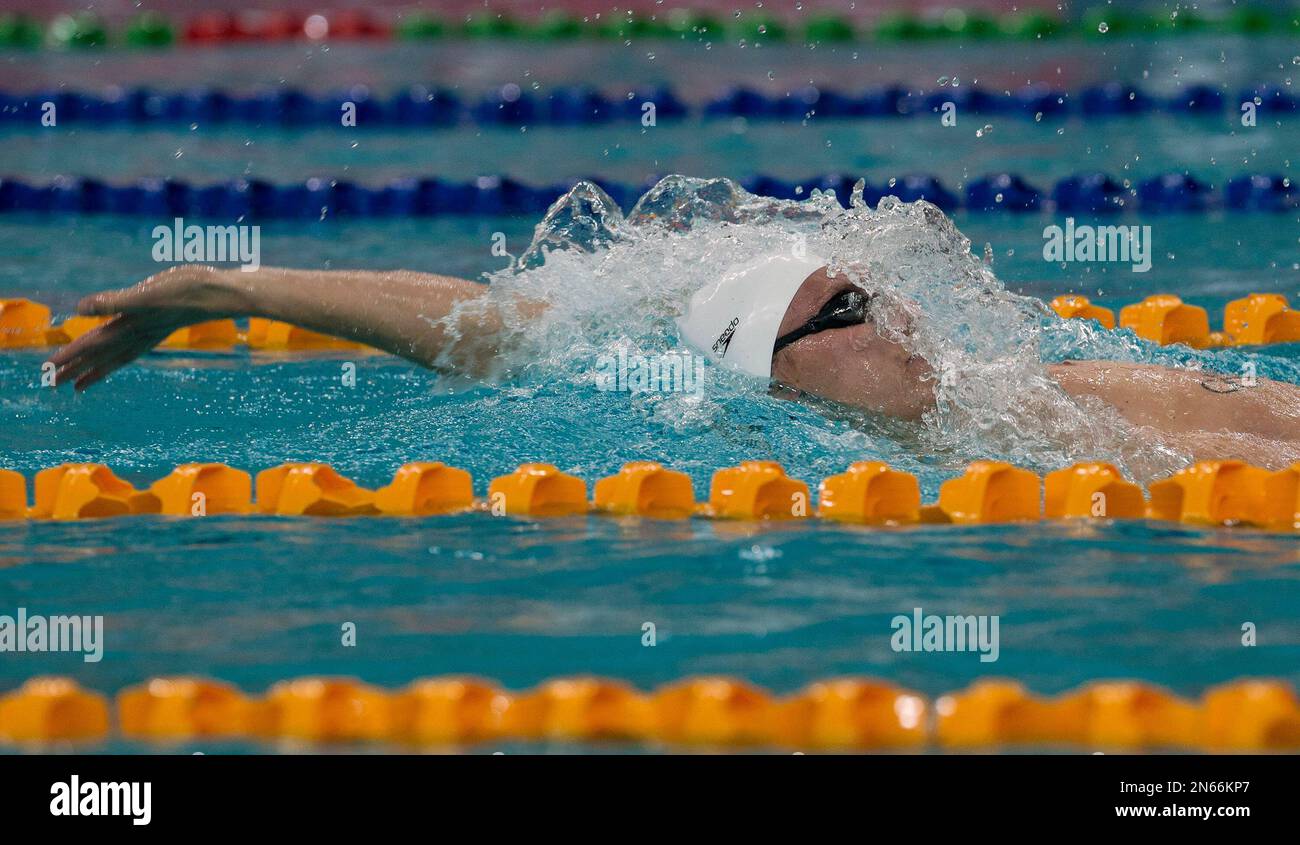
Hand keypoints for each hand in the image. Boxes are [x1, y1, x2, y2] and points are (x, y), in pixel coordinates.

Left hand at [48, 265, 235, 390]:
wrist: (223, 293)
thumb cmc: (188, 290)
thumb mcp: (147, 293)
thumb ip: (113, 302)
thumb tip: (80, 309)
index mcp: (131, 324)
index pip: (94, 344)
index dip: (70, 355)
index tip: (49, 370)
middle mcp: (139, 332)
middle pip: (102, 354)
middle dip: (76, 368)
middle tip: (52, 384)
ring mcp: (151, 330)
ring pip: (117, 355)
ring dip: (97, 369)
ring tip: (79, 384)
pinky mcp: (161, 325)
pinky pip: (133, 347)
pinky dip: (120, 356)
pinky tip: (119, 355)